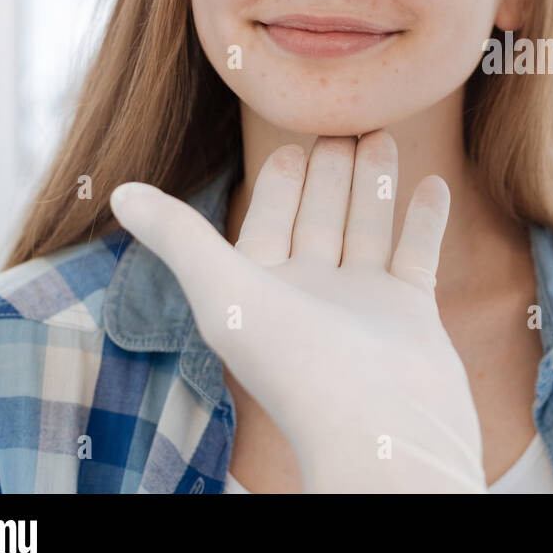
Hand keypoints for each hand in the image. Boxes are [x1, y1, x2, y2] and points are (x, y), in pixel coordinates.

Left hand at [108, 131, 485, 492]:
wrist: (381, 430)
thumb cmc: (298, 367)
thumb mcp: (225, 290)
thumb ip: (178, 237)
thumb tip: (119, 191)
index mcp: (263, 293)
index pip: (268, 222)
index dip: (276, 183)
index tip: (290, 139)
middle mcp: (312, 297)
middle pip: (321, 219)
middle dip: (330, 173)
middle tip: (345, 121)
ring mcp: (364, 306)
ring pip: (368, 228)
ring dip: (374, 183)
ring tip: (383, 134)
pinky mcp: (411, 313)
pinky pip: (417, 254)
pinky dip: (424, 219)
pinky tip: (434, 183)